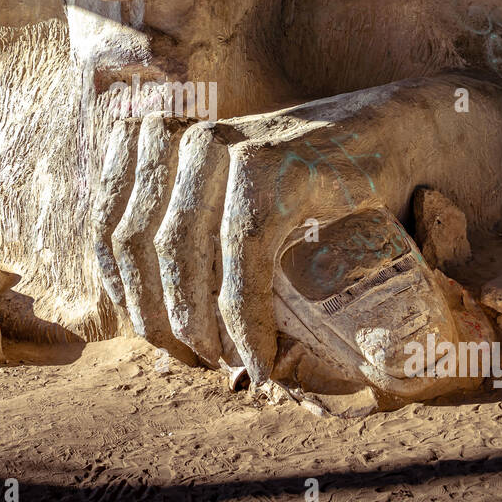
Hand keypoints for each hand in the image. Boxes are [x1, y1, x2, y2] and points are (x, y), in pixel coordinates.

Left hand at [91, 89, 467, 395]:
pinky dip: (247, 322)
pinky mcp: (275, 172)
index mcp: (161, 138)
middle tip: (196, 360)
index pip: (108, 225)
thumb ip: (185, 229)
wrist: (393, 138)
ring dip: (198, 326)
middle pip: (138, 243)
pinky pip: (241, 261)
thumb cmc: (308, 180)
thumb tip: (153, 325)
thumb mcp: (232, 195)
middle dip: (159, 317)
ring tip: (225, 364)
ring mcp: (228, 149)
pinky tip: (261, 357)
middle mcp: (186, 137)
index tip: (156, 339)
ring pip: (180, 254)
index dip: (123, 295)